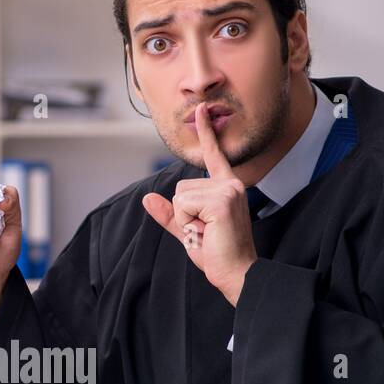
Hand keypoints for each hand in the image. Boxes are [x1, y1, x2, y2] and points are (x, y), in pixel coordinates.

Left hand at [142, 101, 257, 305]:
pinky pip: (183, 205)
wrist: (236, 273)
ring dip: (186, 219)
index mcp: (226, 187)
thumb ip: (169, 214)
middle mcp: (230, 184)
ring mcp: (227, 190)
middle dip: (184, 213)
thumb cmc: (217, 254)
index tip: (201, 110)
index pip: (213, 156)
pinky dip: (188, 223)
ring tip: (208, 232)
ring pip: (180, 196)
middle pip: (181, 187)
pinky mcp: (221, 201)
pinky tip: (207, 232)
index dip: (206, 133)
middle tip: (206, 231)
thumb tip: (147, 199)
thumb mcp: (188, 231)